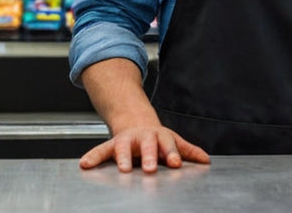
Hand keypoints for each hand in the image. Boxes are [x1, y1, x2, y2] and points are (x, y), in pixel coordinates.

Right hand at [79, 126, 210, 172]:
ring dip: (123, 157)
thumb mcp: (172, 141)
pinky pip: (100, 151)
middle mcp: (142, 137)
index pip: (167, 145)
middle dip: (149, 156)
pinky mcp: (111, 145)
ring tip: (123, 168)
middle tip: (150, 169)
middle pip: (147, 145)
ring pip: (123, 147)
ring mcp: (126, 140)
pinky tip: (85, 164)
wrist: (135, 122)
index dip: (171, 154)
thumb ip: (187, 151)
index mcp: (159, 136)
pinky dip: (92, 157)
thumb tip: (206, 160)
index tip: (175, 164)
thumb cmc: (156, 137)